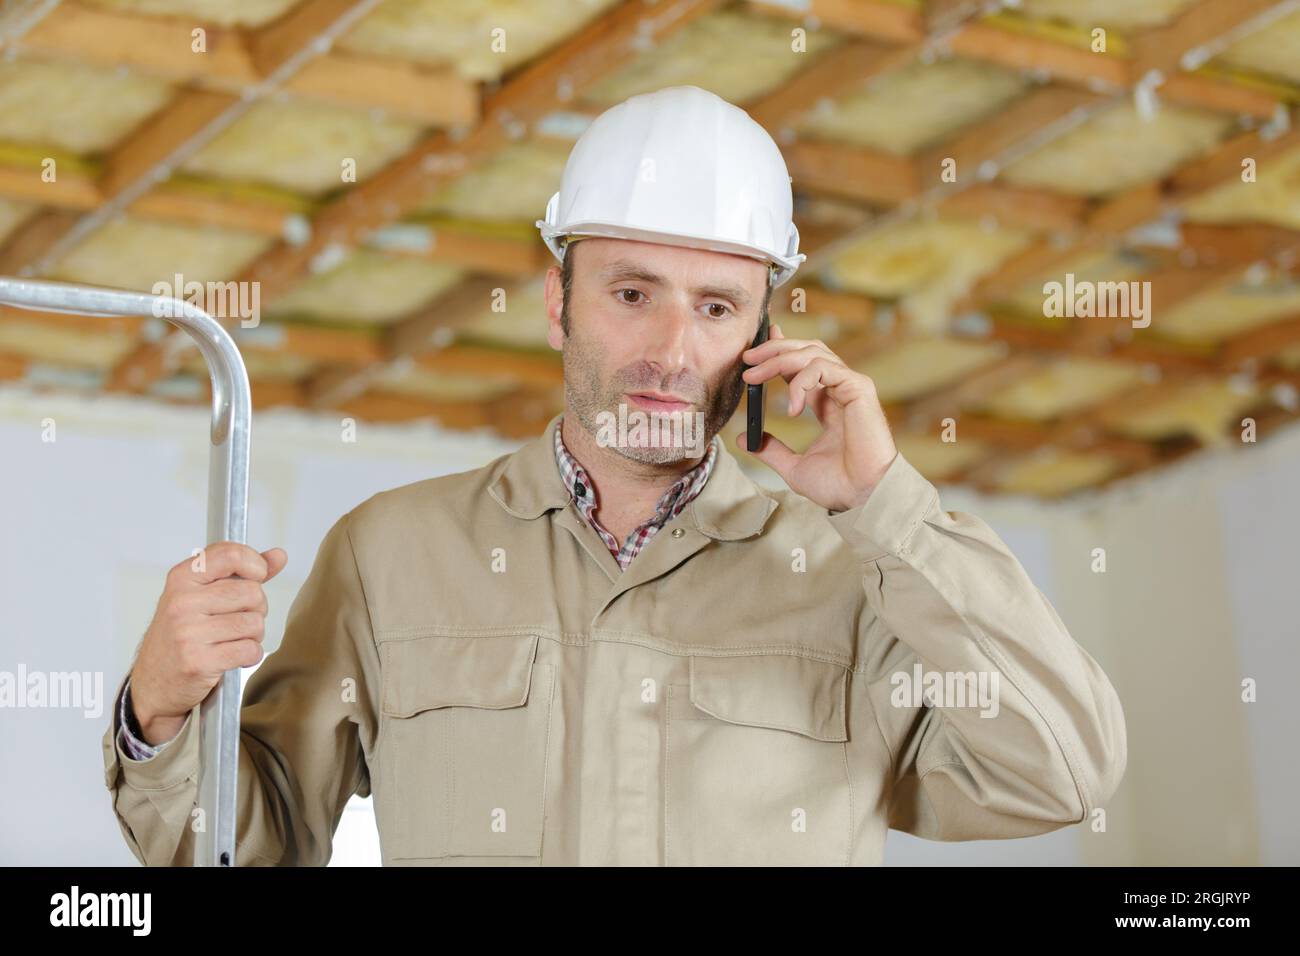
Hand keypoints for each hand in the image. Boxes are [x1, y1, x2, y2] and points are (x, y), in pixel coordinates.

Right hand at [130, 542, 287, 744]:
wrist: (152, 683)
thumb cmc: (182, 635)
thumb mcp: (202, 596)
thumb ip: (241, 573)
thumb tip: (279, 555)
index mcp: (182, 578)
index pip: (231, 554)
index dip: (255, 564)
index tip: (257, 577)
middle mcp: (182, 602)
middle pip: (252, 592)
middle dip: (256, 609)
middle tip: (238, 621)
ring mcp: (188, 632)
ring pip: (254, 623)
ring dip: (253, 635)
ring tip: (233, 640)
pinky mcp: (197, 661)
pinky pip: (250, 650)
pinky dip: (250, 655)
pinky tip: (234, 657)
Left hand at [737, 324, 896, 511]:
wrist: (862, 497)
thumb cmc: (838, 485)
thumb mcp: (792, 466)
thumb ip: (770, 449)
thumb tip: (743, 439)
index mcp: (828, 404)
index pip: (804, 366)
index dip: (781, 351)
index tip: (756, 351)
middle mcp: (840, 390)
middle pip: (807, 350)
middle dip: (775, 349)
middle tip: (747, 358)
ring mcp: (851, 387)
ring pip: (813, 353)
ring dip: (779, 359)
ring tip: (755, 376)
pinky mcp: (859, 388)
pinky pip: (824, 368)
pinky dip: (801, 381)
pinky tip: (791, 407)